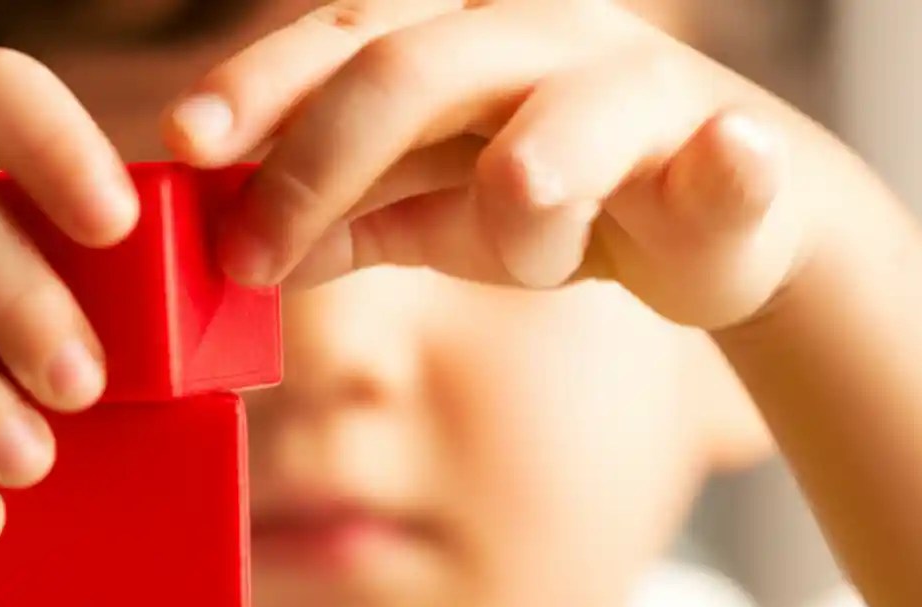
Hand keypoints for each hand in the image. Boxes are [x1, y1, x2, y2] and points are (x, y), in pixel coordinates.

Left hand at [164, 0, 807, 329]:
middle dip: (330, 147)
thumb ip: (343, 219)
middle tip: (258, 239)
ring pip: (572, 112)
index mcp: (455, 43)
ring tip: (516, 188)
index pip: (341, 43)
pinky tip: (732, 157)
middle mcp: (537, 44)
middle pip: (418, 66)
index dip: (263, 86)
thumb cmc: (550, 205)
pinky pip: (733, 158)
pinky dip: (732, 163)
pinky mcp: (728, 160)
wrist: (701, 229)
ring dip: (540, 159)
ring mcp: (636, 92)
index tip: (188, 142)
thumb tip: (237, 249)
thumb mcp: (427, 214)